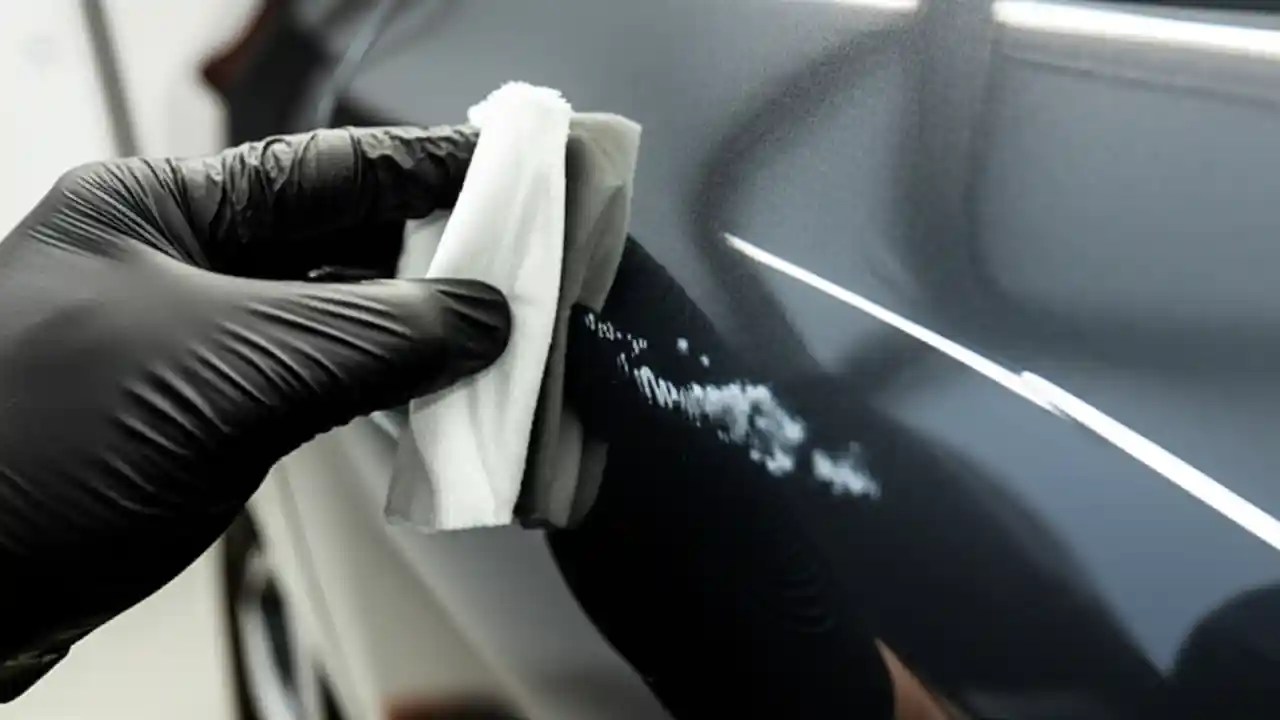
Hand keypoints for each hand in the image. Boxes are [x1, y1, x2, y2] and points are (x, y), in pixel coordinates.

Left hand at [0, 127, 509, 696]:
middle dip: (432, 254)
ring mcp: (192, 347)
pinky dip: (380, 388)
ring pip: (334, 318)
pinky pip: (318, 383)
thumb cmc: (25, 459)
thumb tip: (475, 316)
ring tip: (497, 331)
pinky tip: (433, 394)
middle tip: (522, 263)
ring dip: (414, 330)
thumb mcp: (225, 372)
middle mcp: (175, 268)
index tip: (509, 169)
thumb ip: (367, 337)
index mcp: (156, 211)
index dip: (427, 166)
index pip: (324, 168)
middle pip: (337, 241)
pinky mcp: (206, 418)